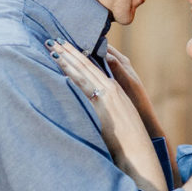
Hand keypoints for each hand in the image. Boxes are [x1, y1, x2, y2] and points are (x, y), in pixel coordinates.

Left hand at [48, 40, 168, 190]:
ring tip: (53, 46)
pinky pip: (86, 83)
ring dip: (68, 57)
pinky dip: (73, 73)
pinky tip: (62, 65)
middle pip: (87, 64)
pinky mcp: (107, 101)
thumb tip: (87, 107)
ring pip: (85, 69)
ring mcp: (110, 93)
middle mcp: (112, 88)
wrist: (139, 151)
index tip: (64, 46)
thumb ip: (100, 109)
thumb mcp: (111, 120)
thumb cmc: (125, 141)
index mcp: (113, 91)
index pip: (92, 68)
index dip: (77, 57)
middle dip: (69, 51)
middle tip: (53, 39)